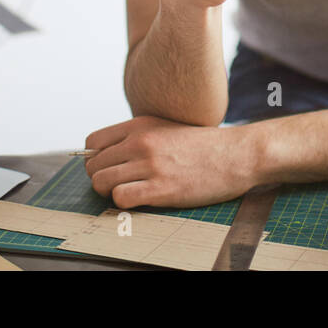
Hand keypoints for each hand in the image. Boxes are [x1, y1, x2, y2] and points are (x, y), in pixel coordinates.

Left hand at [83, 116, 260, 207]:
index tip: (109, 166)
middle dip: (101, 178)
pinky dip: (124, 202)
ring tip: (129, 192)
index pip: (93, 141)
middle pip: (93, 165)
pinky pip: (120, 197)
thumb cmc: (201, 146)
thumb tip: (106, 155)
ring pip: (100, 182)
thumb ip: (137, 137)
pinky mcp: (161, 188)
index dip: (96, 158)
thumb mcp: (165, 128)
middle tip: (120, 183)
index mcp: (140, 125)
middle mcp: (141, 142)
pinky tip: (140, 199)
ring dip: (109, 192)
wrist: (235, 155)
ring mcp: (151, 165)